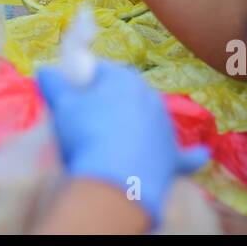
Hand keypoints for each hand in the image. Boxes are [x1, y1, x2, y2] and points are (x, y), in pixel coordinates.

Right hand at [37, 61, 210, 225]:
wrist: (117, 176)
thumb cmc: (87, 132)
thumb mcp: (62, 105)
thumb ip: (54, 84)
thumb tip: (43, 69)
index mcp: (123, 79)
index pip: (103, 71)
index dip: (86, 82)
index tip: (74, 94)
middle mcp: (150, 97)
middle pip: (128, 95)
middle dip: (112, 103)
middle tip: (90, 121)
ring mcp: (164, 127)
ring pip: (152, 121)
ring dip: (140, 126)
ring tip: (115, 142)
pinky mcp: (172, 156)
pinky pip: (185, 155)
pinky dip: (192, 156)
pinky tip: (202, 154)